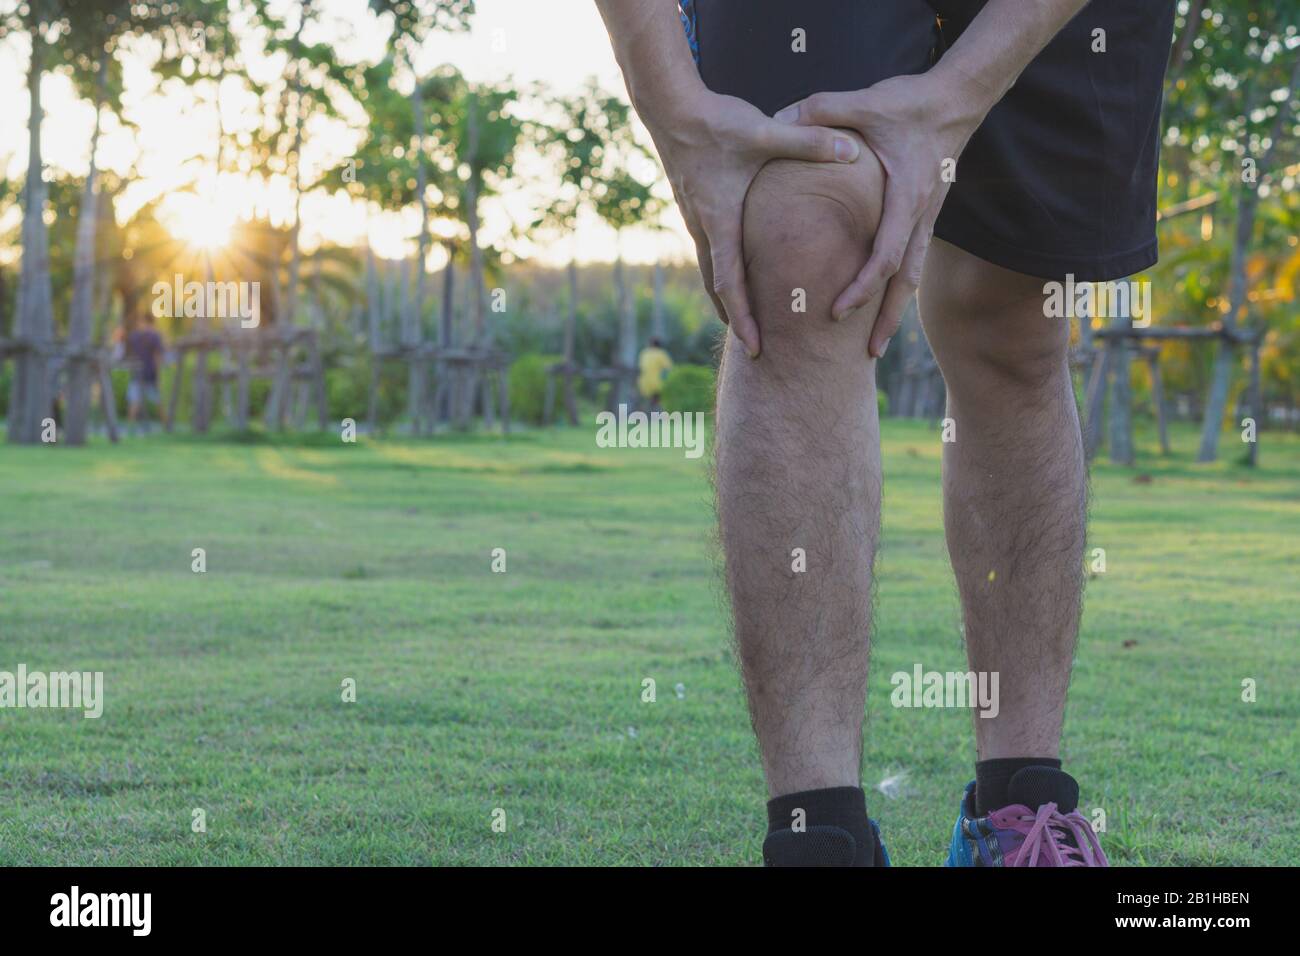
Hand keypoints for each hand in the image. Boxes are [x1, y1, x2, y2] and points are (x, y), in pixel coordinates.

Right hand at [647, 91, 861, 357]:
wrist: (670, 106)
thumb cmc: (716, 121)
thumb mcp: (765, 131)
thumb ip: (809, 142)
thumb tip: (852, 149)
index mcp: (721, 219)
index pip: (730, 282)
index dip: (743, 317)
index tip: (753, 346)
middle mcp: (705, 226)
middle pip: (717, 285)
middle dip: (735, 317)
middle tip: (754, 347)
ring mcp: (696, 217)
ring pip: (711, 267)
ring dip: (728, 294)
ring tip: (746, 316)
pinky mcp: (694, 204)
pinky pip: (710, 248)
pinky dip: (722, 269)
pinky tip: (738, 268)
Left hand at [776, 72, 984, 356]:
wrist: (956, 99)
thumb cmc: (910, 102)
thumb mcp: (865, 102)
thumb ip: (822, 111)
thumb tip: (782, 117)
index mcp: (906, 195)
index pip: (886, 255)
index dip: (863, 287)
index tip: (838, 311)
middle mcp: (921, 214)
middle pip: (905, 281)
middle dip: (886, 319)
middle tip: (868, 355)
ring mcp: (927, 218)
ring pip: (912, 276)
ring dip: (894, 311)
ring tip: (876, 347)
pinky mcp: (925, 216)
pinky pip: (911, 261)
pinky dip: (897, 288)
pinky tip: (880, 307)